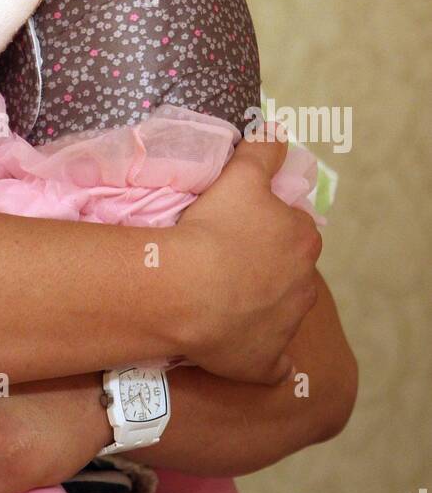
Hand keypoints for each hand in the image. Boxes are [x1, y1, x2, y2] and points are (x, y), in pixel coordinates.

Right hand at [175, 126, 321, 384]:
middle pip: (289, 271)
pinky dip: (255, 353)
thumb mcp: (241, 176)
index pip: (293, 227)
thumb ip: (262, 151)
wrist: (186, 291)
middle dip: (266, 267)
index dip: (267, 225)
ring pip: (278, 313)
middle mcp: (305, 286)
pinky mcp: (265, 364)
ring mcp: (286, 329)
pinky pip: (266, 360)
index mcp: (302, 239)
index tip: (239, 227)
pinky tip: (232, 343)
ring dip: (258, 306)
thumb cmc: (215, 228)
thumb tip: (277, 129)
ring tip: (218, 296)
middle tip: (225, 260)